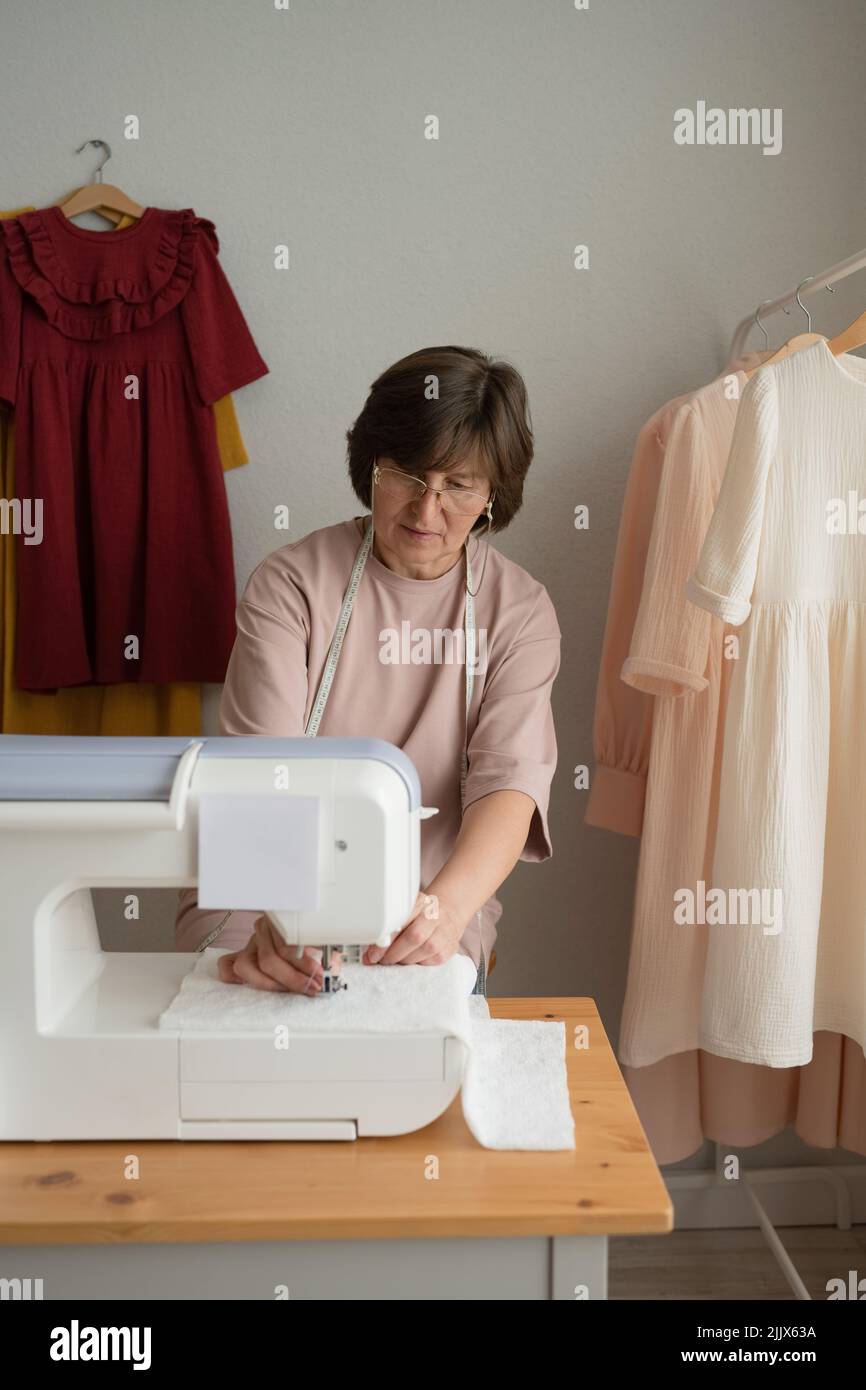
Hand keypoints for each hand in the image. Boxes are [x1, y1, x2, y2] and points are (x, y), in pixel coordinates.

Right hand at [217, 915, 341, 993]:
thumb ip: (330, 952)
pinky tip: (252, 985)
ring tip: (288, 991)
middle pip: (269, 960)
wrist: (299, 921)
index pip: (288, 945)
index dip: (305, 965)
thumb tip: (333, 973)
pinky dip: (235, 978)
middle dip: (292, 979)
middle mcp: (263, 930)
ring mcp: (250, 942)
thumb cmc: (314, 934)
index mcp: (283, 920)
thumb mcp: (326, 938)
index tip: (320, 977)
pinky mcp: (241, 955)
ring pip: (247, 966)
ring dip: (270, 984)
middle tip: (311, 988)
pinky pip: (227, 966)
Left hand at [362, 891, 464, 967]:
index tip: (373, 954)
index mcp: (419, 902)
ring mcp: (445, 931)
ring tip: (397, 960)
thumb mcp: (404, 914)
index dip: (385, 941)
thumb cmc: (419, 918)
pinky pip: (433, 960)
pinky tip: (413, 959)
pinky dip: (419, 964)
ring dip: (406, 960)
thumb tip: (369, 954)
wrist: (447, 916)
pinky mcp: (451, 947)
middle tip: (383, 960)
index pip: (400, 920)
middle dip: (394, 953)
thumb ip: (388, 930)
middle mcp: (434, 915)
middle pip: (414, 936)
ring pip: (425, 950)